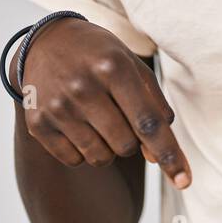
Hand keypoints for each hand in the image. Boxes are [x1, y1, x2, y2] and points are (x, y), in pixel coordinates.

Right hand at [11, 17, 191, 188]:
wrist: (46, 42)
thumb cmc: (100, 56)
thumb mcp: (132, 66)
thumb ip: (153, 107)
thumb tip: (156, 156)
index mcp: (113, 67)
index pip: (148, 121)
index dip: (169, 153)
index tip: (184, 181)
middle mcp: (83, 87)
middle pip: (126, 146)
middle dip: (132, 139)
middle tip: (119, 114)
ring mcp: (57, 106)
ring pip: (101, 157)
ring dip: (108, 147)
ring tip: (98, 117)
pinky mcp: (37, 123)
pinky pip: (74, 160)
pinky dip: (82, 150)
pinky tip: (76, 122)